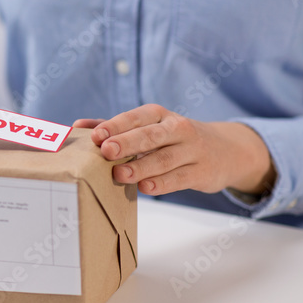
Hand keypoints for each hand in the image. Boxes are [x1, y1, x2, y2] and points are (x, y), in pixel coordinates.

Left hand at [73, 104, 275, 195]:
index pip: (135, 118)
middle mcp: (176, 128)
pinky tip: (145, 187)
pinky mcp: (201, 172)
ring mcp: (191, 150)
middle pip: (149, 135)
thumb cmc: (173, 138)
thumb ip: (114, 127)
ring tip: (119, 174)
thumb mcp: (149, 126)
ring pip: (164, 158)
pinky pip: (179, 178)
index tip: (96, 136)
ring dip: (140, 167)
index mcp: (158, 115)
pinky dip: (162, 183)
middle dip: (127, 142)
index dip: (115, 126)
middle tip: (106, 151)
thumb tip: (77, 126)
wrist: (225, 149)